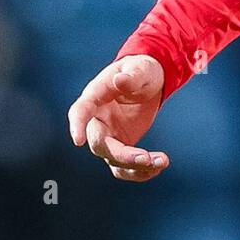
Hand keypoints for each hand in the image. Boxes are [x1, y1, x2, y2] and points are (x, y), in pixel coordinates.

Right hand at [67, 55, 169, 181]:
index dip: (77, 125)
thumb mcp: (140, 68)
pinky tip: (159, 165)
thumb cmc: (141, 70)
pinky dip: (141, 172)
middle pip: (100, 144)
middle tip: (146, 158)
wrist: (148, 81)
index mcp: (95, 96)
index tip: (78, 140)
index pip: (80, 111)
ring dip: (135, 168)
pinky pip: (126, 167)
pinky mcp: (122, 147)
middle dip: (122, 155)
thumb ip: (132, 75)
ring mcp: (108, 136)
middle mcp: (97, 120)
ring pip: (113, 161)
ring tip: (162, 162)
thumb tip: (120, 80)